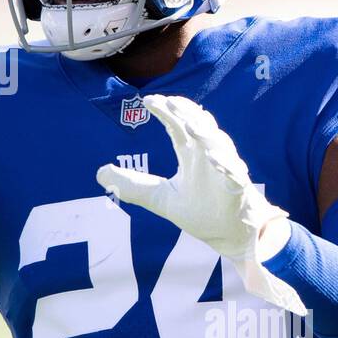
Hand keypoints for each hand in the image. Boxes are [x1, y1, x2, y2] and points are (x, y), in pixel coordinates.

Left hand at [96, 94, 305, 315]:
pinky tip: (212, 158)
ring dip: (205, 133)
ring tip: (189, 124)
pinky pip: (233, 173)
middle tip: (169, 100)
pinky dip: (224, 164)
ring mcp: (225, 171)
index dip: (165, 112)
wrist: (229, 237)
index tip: (147, 100)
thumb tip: (100, 173)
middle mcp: (209, 156)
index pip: (178, 126)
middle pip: (199, 126)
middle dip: (186, 112)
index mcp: (192, 154)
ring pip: (218, 144)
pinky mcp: (238, 189)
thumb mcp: (160, 198)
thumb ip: (133, 185)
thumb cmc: (202, 211)